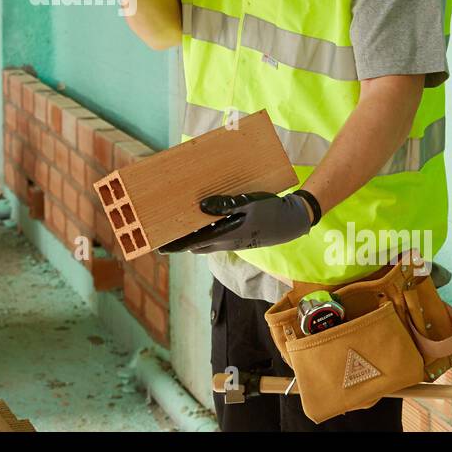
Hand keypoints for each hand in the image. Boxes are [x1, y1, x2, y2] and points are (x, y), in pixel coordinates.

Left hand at [157, 191, 313, 253]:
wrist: (292, 222)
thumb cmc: (270, 210)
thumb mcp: (250, 203)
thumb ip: (226, 205)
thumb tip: (202, 207)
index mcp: (226, 236)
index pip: (193, 243)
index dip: (175, 246)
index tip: (159, 247)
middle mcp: (226, 243)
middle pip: (196, 245)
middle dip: (180, 242)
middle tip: (165, 234)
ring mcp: (233, 242)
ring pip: (206, 243)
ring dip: (192, 237)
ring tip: (180, 226)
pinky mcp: (238, 239)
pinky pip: (216, 238)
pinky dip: (205, 233)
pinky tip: (203, 220)